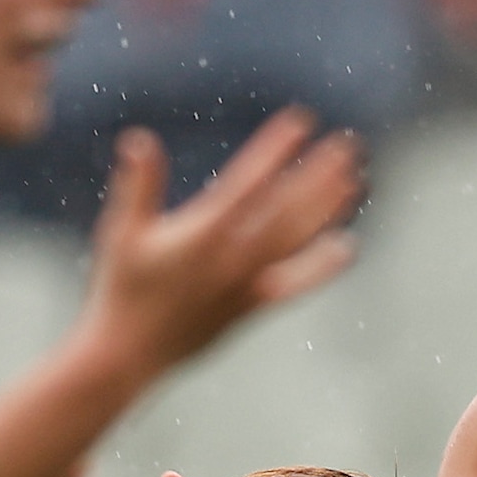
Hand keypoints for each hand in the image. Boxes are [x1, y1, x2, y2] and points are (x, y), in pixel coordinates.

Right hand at [80, 115, 365, 375]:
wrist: (128, 355)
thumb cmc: (121, 289)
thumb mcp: (123, 232)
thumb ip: (138, 184)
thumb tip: (138, 139)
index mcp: (203, 234)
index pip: (248, 182)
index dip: (276, 149)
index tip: (301, 121)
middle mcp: (232, 259)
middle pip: (286, 208)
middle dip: (318, 174)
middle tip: (347, 145)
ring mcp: (246, 285)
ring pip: (297, 241)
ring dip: (327, 209)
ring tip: (355, 180)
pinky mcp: (251, 307)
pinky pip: (296, 284)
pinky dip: (322, 266)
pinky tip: (346, 247)